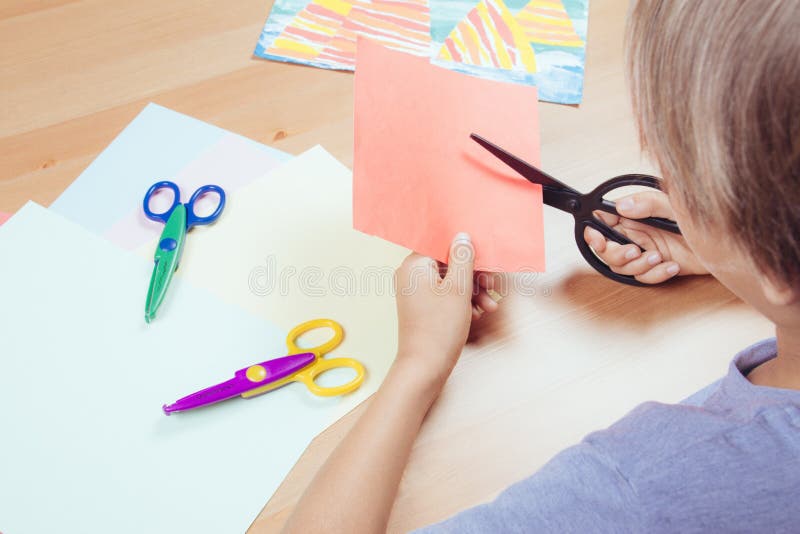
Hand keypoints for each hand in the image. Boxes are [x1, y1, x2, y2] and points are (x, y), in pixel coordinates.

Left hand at [394, 233, 497, 388]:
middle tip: (491, 287)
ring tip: (489, 306)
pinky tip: (477, 314)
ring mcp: (414, 292)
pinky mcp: (421, 307)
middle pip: (448, 263)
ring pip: (449, 281)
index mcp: (414, 265)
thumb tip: (463, 237)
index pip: (443, 245)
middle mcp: (410, 275)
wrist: (425, 366)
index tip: (484, 262)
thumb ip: (462, 259)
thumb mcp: (459, 289)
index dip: (466, 252)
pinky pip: (444, 295)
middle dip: (473, 276)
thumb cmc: (440, 328)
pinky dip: (462, 302)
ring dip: (472, 291)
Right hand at [583, 190, 707, 283]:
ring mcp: (647, 251)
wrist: (732, 243)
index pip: (603, 222)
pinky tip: (671, 266)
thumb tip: (621, 206)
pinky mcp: (659, 267)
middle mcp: (638, 234)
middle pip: (608, 250)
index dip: (595, 232)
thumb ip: (648, 203)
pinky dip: (656, 275)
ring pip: (624, 267)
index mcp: (636, 215)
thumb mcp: (677, 204)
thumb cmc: (708, 218)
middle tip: (632, 251)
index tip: (597, 238)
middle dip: (615, 254)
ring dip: (637, 266)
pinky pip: (646, 278)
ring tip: (657, 257)